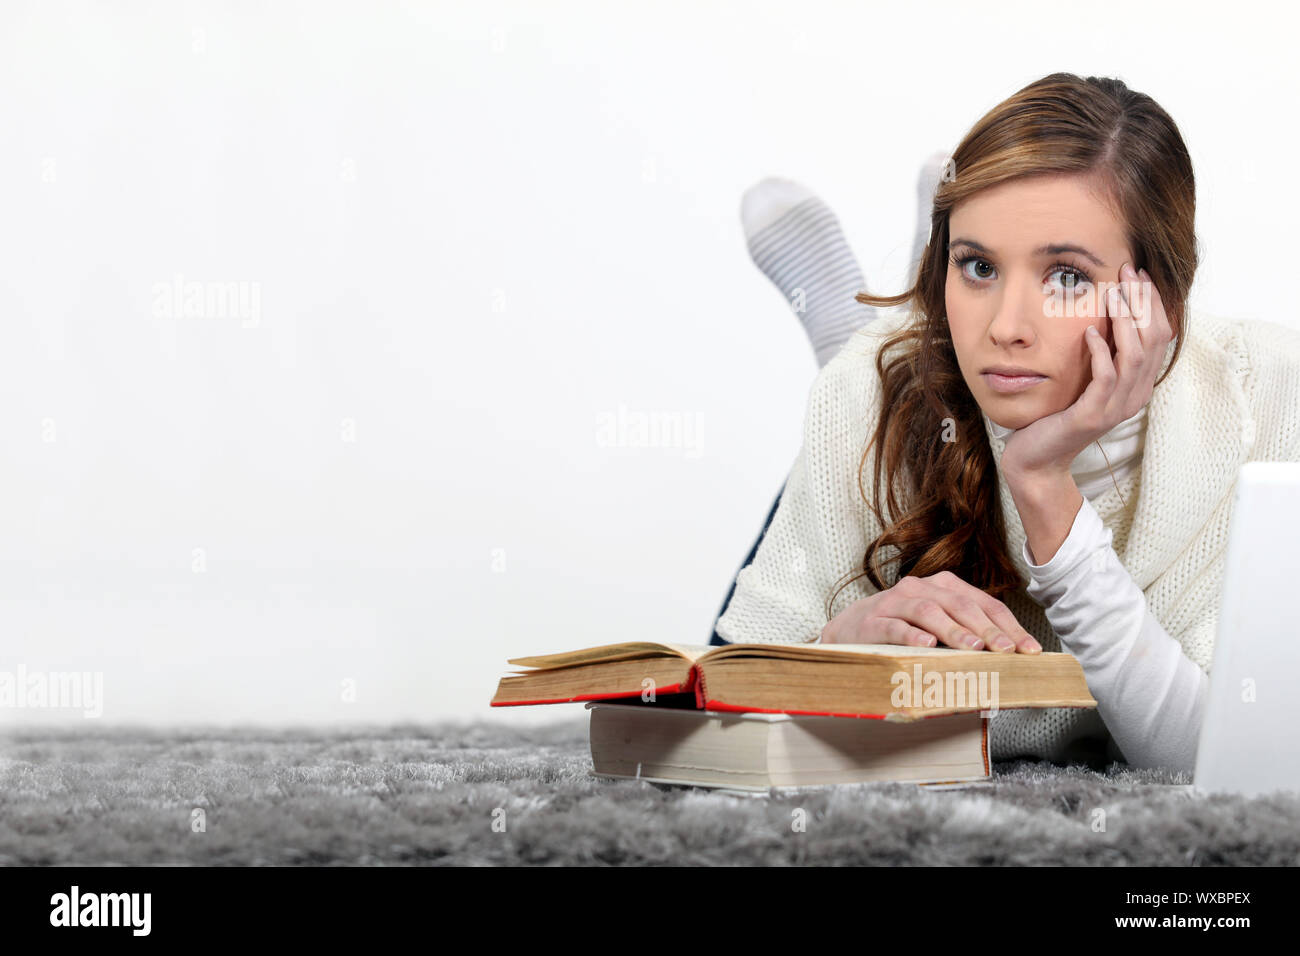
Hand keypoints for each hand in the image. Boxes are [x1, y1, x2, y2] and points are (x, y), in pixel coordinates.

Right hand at [820, 571, 1041, 652]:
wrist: (847, 631)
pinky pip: (895, 626)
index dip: (1009, 626)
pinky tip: (927, 646)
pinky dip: (912, 635)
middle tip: (1007, 651)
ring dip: (954, 631)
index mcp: (943, 587)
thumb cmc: (901, 631)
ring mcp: (895, 602)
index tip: (1030, 650)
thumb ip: (967, 636)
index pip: (984, 604)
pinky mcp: (872, 621)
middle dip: (987, 629)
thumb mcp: (937, 629)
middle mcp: (920, 588)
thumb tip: (1009, 661)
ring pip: (929, 611)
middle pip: (960, 604)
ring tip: (973, 648)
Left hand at [1000, 262, 1173, 479]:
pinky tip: (1089, 333)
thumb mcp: (1085, 381)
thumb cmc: (1058, 415)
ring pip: (1134, 356)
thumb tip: (1106, 313)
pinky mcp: (1093, 416)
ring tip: (1111, 295)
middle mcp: (1135, 396)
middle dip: (1142, 301)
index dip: (1152, 303)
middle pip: (1153, 340)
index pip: (1160, 336)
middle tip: (1128, 271)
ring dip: (1125, 322)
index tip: (1138, 273)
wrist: (1038, 459)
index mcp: (1138, 385)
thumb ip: (1102, 354)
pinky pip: (1106, 378)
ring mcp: (1116, 408)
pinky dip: (1100, 352)